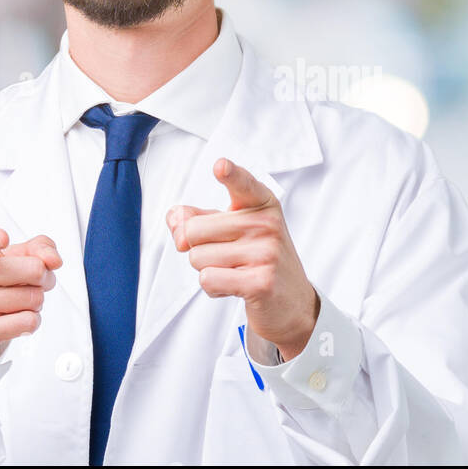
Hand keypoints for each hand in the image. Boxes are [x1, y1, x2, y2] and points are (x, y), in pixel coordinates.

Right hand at [0, 228, 61, 368]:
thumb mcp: (11, 261)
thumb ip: (38, 249)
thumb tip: (54, 260)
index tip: (2, 238)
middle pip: (34, 269)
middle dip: (44, 279)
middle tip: (32, 284)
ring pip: (33, 298)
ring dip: (36, 303)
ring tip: (17, 305)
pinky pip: (27, 321)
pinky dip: (32, 322)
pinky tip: (15, 321)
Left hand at [167, 158, 319, 360]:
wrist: (291, 302)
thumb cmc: (258, 259)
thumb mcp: (233, 230)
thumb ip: (198, 218)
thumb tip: (176, 223)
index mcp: (262, 204)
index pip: (243, 184)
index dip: (230, 173)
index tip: (220, 166)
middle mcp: (267, 224)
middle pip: (194, 230)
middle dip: (198, 248)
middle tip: (227, 255)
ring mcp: (266, 253)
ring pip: (198, 258)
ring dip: (207, 269)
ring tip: (235, 271)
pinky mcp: (260, 282)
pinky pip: (208, 279)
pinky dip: (213, 287)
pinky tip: (235, 286)